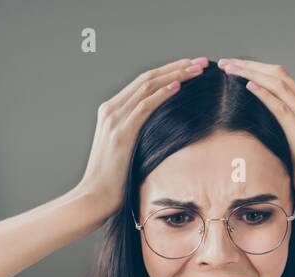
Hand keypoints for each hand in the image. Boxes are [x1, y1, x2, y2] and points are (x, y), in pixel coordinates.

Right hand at [77, 57, 207, 218]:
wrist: (94, 196)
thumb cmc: (111, 181)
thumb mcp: (124, 151)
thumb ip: (136, 135)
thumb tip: (159, 133)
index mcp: (111, 112)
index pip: (143, 83)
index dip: (168, 72)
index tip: (190, 67)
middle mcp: (111, 110)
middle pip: (148, 78)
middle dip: (177, 67)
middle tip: (200, 62)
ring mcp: (114, 119)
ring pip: (148, 86)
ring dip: (175, 75)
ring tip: (197, 69)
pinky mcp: (121, 132)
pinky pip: (144, 106)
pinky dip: (162, 94)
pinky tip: (178, 87)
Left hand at [217, 58, 294, 215]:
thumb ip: (286, 128)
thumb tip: (261, 124)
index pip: (281, 78)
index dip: (256, 68)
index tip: (235, 66)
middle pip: (278, 74)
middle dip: (250, 65)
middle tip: (227, 62)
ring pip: (278, 84)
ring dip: (251, 73)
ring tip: (231, 68)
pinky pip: (281, 107)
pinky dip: (264, 93)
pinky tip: (248, 85)